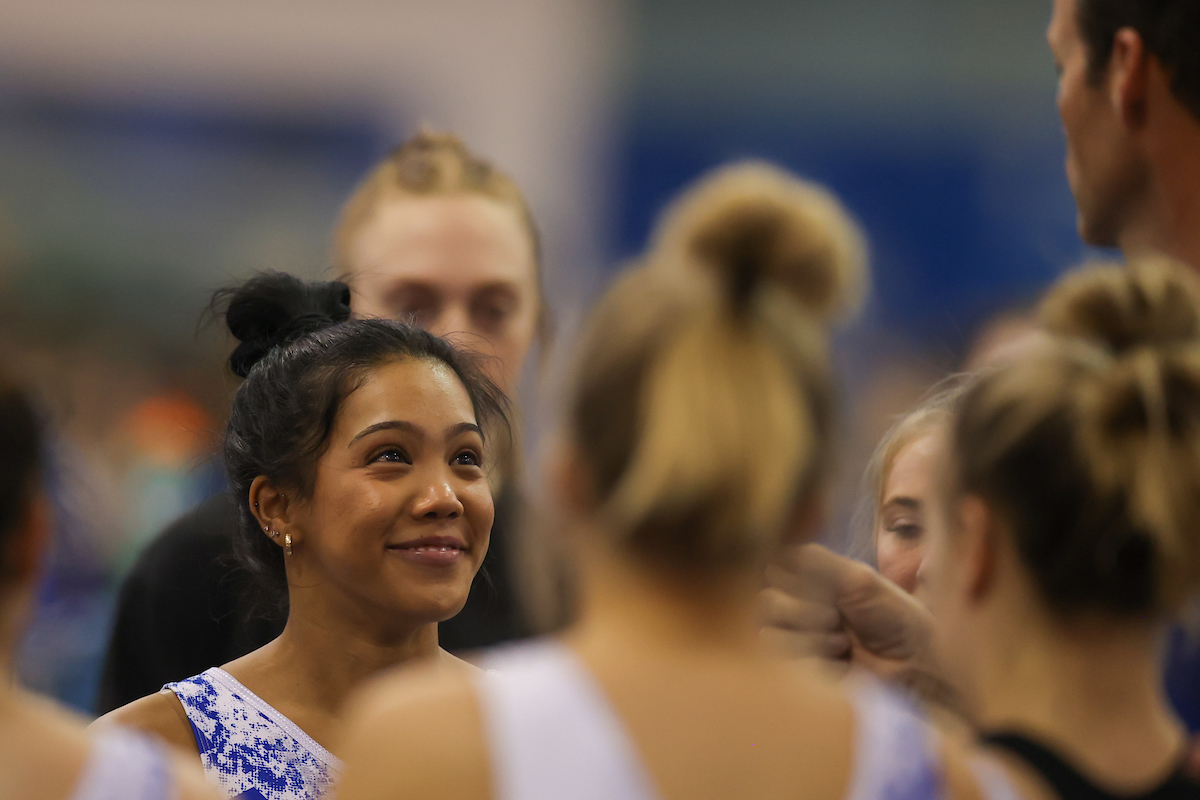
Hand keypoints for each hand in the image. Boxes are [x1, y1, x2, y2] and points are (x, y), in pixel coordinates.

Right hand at [760, 544, 938, 681]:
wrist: (914, 665)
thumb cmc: (894, 617)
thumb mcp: (858, 579)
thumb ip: (815, 561)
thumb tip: (776, 551)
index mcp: (812, 580)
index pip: (774, 568)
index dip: (794, 578)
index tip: (826, 586)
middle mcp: (799, 607)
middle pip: (766, 600)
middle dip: (803, 609)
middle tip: (836, 617)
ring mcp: (797, 640)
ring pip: (768, 628)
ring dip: (808, 635)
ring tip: (843, 642)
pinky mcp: (799, 669)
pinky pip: (779, 657)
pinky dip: (811, 655)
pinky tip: (839, 660)